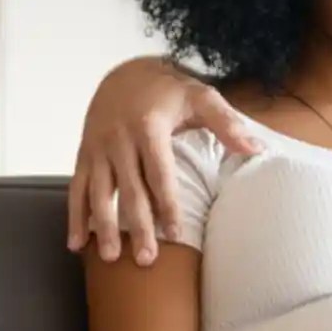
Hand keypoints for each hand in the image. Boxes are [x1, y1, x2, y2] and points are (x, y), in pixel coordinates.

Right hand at [67, 57, 263, 264]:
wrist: (126, 71)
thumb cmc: (170, 89)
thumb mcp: (202, 96)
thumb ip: (228, 123)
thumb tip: (257, 150)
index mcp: (148, 126)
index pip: (159, 174)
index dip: (168, 205)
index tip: (177, 234)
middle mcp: (118, 138)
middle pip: (129, 190)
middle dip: (137, 226)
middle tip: (147, 259)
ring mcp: (97, 147)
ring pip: (98, 193)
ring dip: (102, 227)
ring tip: (110, 258)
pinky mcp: (84, 153)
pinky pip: (77, 188)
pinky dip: (74, 216)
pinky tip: (76, 244)